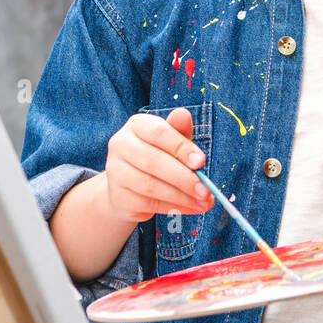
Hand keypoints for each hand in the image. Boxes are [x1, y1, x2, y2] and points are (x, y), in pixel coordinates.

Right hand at [103, 107, 214, 223]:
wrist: (128, 186)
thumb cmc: (157, 157)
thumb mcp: (171, 142)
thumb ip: (180, 132)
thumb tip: (184, 115)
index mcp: (136, 125)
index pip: (158, 132)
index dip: (181, 147)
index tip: (201, 162)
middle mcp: (120, 145)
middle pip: (154, 161)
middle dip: (184, 178)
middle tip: (206, 190)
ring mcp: (116, 172)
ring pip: (151, 186)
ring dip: (181, 197)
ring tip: (202, 202)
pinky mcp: (118, 196)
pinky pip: (148, 204)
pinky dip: (173, 207)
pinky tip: (189, 208)